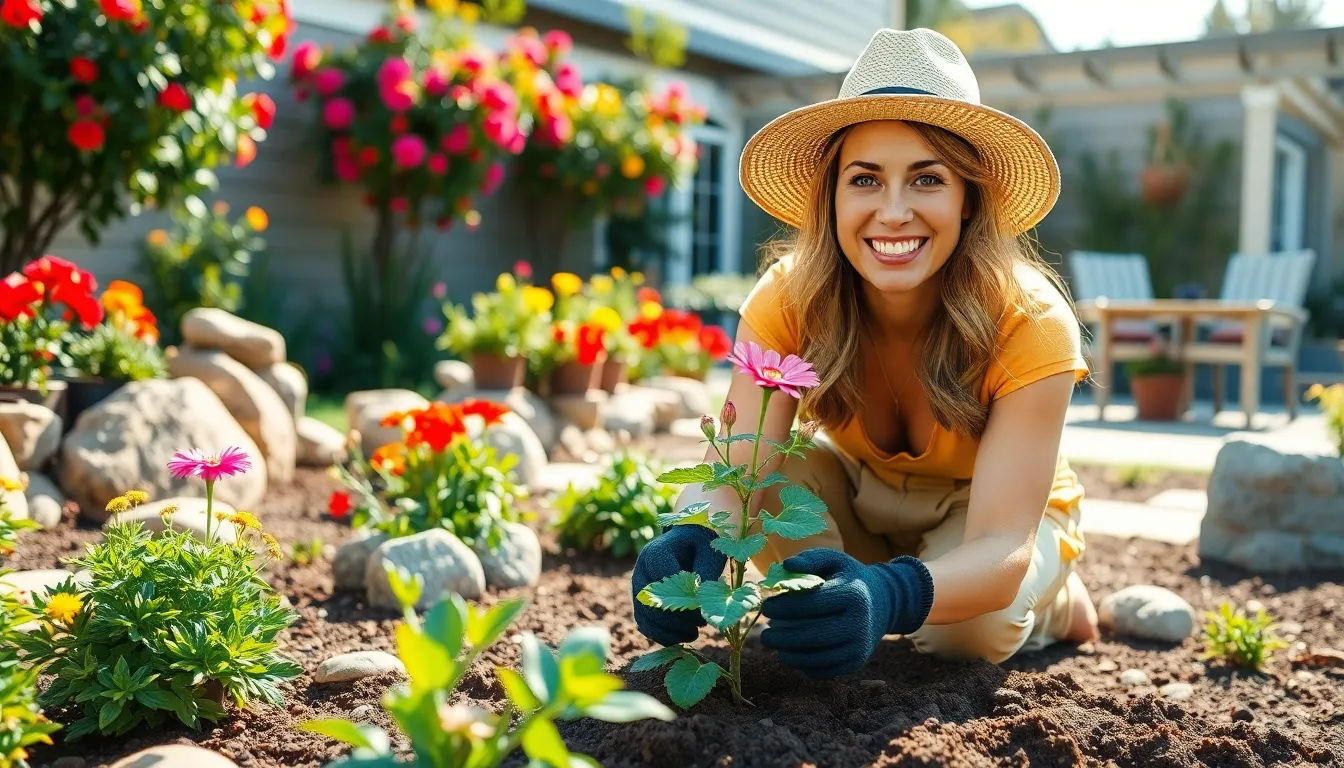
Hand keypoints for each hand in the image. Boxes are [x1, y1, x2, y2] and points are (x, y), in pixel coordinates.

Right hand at [631, 525, 727, 645]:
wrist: (686, 542)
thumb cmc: (700, 545)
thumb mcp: (709, 552)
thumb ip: (707, 573)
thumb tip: (701, 602)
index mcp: (655, 554)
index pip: (667, 585)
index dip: (686, 602)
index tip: (705, 610)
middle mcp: (640, 571)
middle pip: (652, 604)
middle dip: (678, 620)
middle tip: (701, 625)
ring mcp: (637, 589)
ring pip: (646, 618)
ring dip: (670, 631)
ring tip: (693, 634)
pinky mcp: (641, 603)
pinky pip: (645, 625)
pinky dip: (662, 636)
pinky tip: (682, 637)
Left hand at [759, 549, 933, 678]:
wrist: (883, 603)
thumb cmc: (849, 578)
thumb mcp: (834, 560)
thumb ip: (810, 559)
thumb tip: (785, 565)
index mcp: (852, 595)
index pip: (810, 604)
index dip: (783, 607)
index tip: (766, 606)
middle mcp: (858, 623)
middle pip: (811, 635)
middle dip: (781, 635)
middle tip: (765, 632)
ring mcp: (858, 647)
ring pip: (816, 657)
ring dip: (788, 653)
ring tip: (773, 643)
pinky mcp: (856, 663)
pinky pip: (824, 670)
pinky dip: (802, 665)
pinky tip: (790, 653)